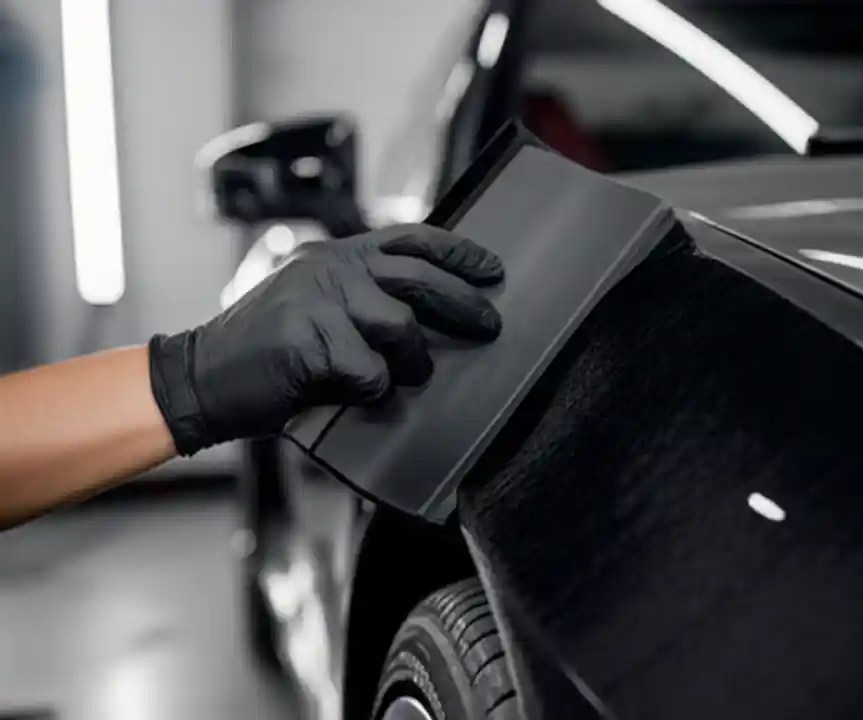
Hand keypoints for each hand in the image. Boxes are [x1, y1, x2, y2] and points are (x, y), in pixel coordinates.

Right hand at [148, 224, 503, 454]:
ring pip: (399, 326)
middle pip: (419, 279)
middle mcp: (329, 267)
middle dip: (464, 304)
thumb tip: (433, 312)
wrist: (200, 378)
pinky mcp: (306, 339)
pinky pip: (369, 370)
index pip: (411, 239)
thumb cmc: (267, 353)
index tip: (493, 270)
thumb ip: (363, 296)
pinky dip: (373, 389)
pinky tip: (356, 393)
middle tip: (490, 326)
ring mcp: (316, 299)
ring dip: (414, 359)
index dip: (458, 251)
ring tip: (410, 374)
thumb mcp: (316, 305)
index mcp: (335, 254)